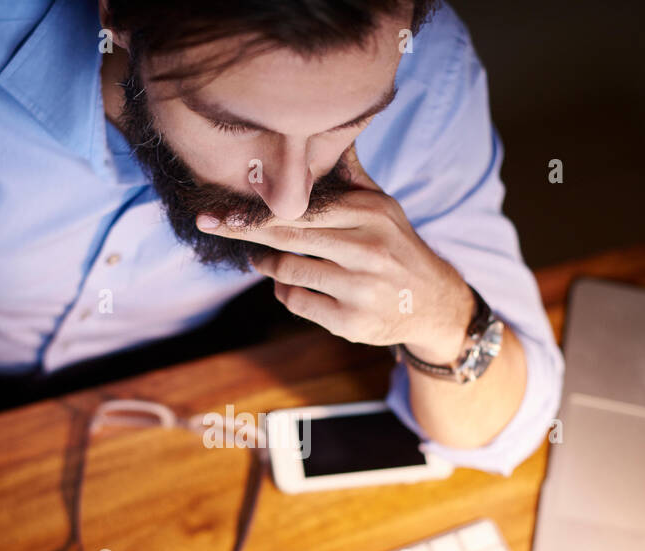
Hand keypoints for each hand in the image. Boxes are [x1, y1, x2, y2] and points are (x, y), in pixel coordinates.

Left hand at [198, 144, 473, 364]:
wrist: (433, 303)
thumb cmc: (396, 247)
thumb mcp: (383, 207)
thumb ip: (351, 177)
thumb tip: (326, 133)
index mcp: (370, 213)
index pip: (302, 207)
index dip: (258, 209)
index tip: (222, 208)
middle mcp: (367, 249)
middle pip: (288, 236)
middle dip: (243, 230)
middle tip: (211, 224)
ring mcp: (360, 288)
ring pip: (288, 271)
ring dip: (266, 264)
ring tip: (260, 258)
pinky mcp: (351, 321)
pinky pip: (297, 302)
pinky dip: (285, 292)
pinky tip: (289, 285)